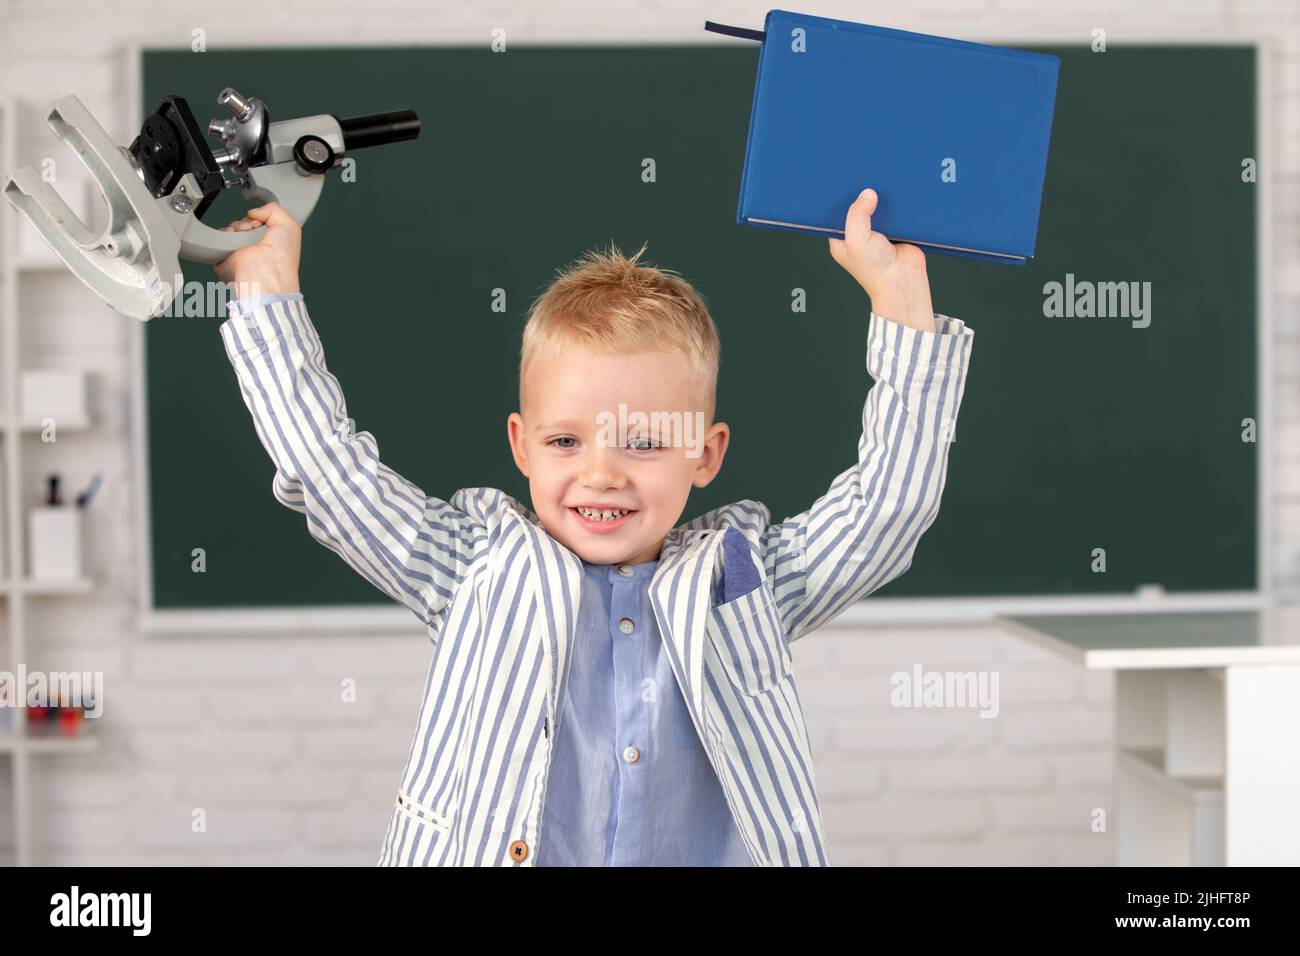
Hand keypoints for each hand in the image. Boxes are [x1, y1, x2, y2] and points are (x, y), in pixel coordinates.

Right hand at [214, 201, 301, 297]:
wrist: (265, 272)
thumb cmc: (282, 257)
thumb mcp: (289, 225)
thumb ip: (274, 210)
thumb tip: (254, 211)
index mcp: (272, 244)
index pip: (261, 223)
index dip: (261, 217)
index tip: (264, 221)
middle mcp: (256, 249)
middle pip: (245, 223)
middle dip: (249, 222)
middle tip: (255, 229)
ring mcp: (240, 252)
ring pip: (232, 228)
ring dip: (238, 226)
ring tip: (246, 234)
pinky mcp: (225, 256)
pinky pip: (219, 237)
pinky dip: (225, 233)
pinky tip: (236, 239)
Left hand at [828, 188, 935, 332]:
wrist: (904, 283)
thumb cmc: (875, 270)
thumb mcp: (857, 240)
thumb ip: (857, 215)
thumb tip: (867, 193)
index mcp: (842, 239)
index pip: (836, 213)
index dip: (838, 198)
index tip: (840, 179)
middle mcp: (859, 235)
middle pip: (858, 207)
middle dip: (861, 194)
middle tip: (862, 172)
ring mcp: (879, 233)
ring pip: (878, 208)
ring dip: (881, 198)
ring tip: (881, 176)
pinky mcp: (898, 231)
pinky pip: (897, 212)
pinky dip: (898, 204)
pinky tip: (899, 190)